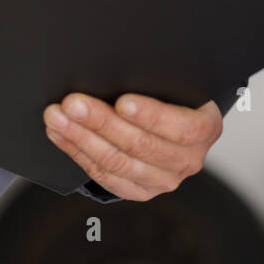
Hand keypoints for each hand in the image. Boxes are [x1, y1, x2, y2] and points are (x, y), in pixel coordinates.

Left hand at [43, 93, 221, 199]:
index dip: (151, 115)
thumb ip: (160, 84)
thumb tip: (123, 71)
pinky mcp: (139, 191)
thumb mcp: (179, 87)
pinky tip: (61, 135)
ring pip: (117, 162)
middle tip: (73, 103)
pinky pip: (103, 175)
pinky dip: (77, 153)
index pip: (181, 127)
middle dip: (102, 122)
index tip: (122, 101)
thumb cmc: (175, 98)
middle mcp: (189, 160)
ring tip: (58, 118)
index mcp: (206, 129)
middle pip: (140, 145)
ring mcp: (164, 179)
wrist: (175, 126)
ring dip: (81, 138)